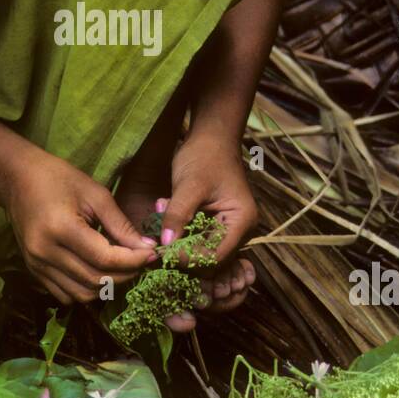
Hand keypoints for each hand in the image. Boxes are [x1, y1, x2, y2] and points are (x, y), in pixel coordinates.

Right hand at [4, 149, 157, 305]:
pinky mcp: (34, 271)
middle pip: (95, 280)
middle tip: (142, 261)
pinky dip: (86, 289)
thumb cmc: (58, 178)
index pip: (104, 258)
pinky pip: (65, 294)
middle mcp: (45, 252)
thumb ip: (120, 225)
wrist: (17, 179)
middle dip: (125, 274)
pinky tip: (98, 272)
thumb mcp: (95, 194)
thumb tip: (146, 248)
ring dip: (107, 286)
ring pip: (81, 294)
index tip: (152, 254)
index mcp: (61, 229)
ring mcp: (36, 265)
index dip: (133, 261)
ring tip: (122, 268)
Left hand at [159, 134, 259, 330]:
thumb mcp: (189, 185)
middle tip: (156, 246)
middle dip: (181, 254)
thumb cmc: (205, 156)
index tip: (164, 254)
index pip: (216, 255)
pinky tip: (163, 216)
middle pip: (209, 260)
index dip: (190, 260)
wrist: (211, 137)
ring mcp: (226, 229)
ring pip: (199, 252)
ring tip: (160, 222)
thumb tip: (165, 244)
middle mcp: (238, 231)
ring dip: (177, 243)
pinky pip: (195, 240)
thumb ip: (178, 214)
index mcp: (241, 222)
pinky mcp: (213, 225)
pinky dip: (178, 234)